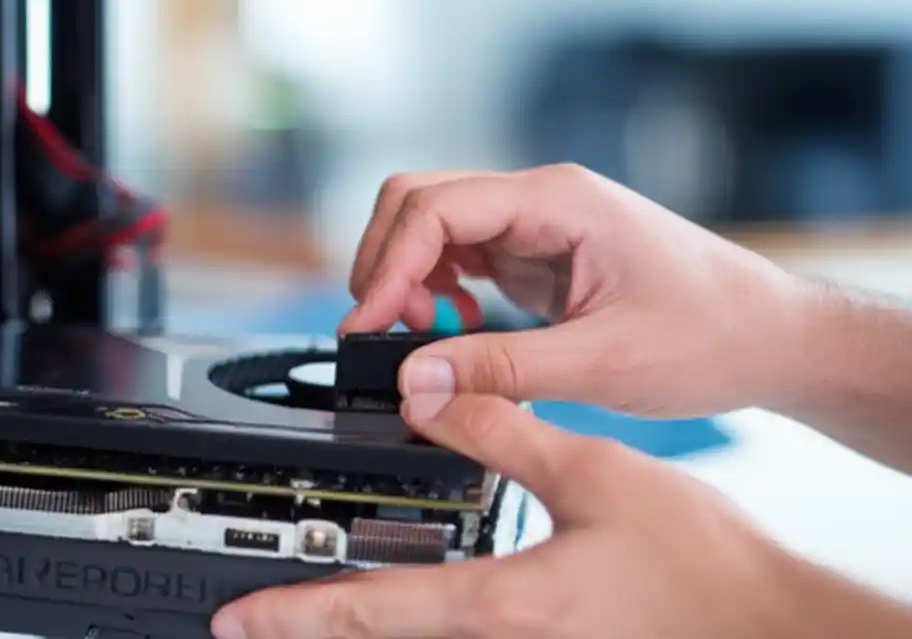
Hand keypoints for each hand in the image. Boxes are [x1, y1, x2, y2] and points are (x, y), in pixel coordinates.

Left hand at [210, 394, 911, 638]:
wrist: (769, 625)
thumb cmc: (700, 566)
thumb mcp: (596, 475)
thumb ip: (502, 431)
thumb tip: (434, 393)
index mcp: (502, 603)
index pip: (371, 610)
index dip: (294, 614)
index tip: (239, 617)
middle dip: (304, 633)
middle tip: (243, 621)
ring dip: (357, 630)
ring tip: (304, 613)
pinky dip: (415, 627)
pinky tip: (405, 609)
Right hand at [341, 164, 810, 416]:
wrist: (772, 339)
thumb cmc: (713, 333)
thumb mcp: (603, 362)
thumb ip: (501, 370)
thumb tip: (414, 381)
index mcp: (558, 200)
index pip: (435, 208)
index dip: (388, 265)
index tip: (366, 324)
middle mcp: (540, 201)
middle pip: (419, 203)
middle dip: (385, 264)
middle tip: (381, 332)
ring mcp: (537, 227)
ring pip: (433, 230)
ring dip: (409, 281)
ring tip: (424, 339)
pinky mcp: (537, 257)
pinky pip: (461, 260)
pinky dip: (438, 295)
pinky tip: (459, 332)